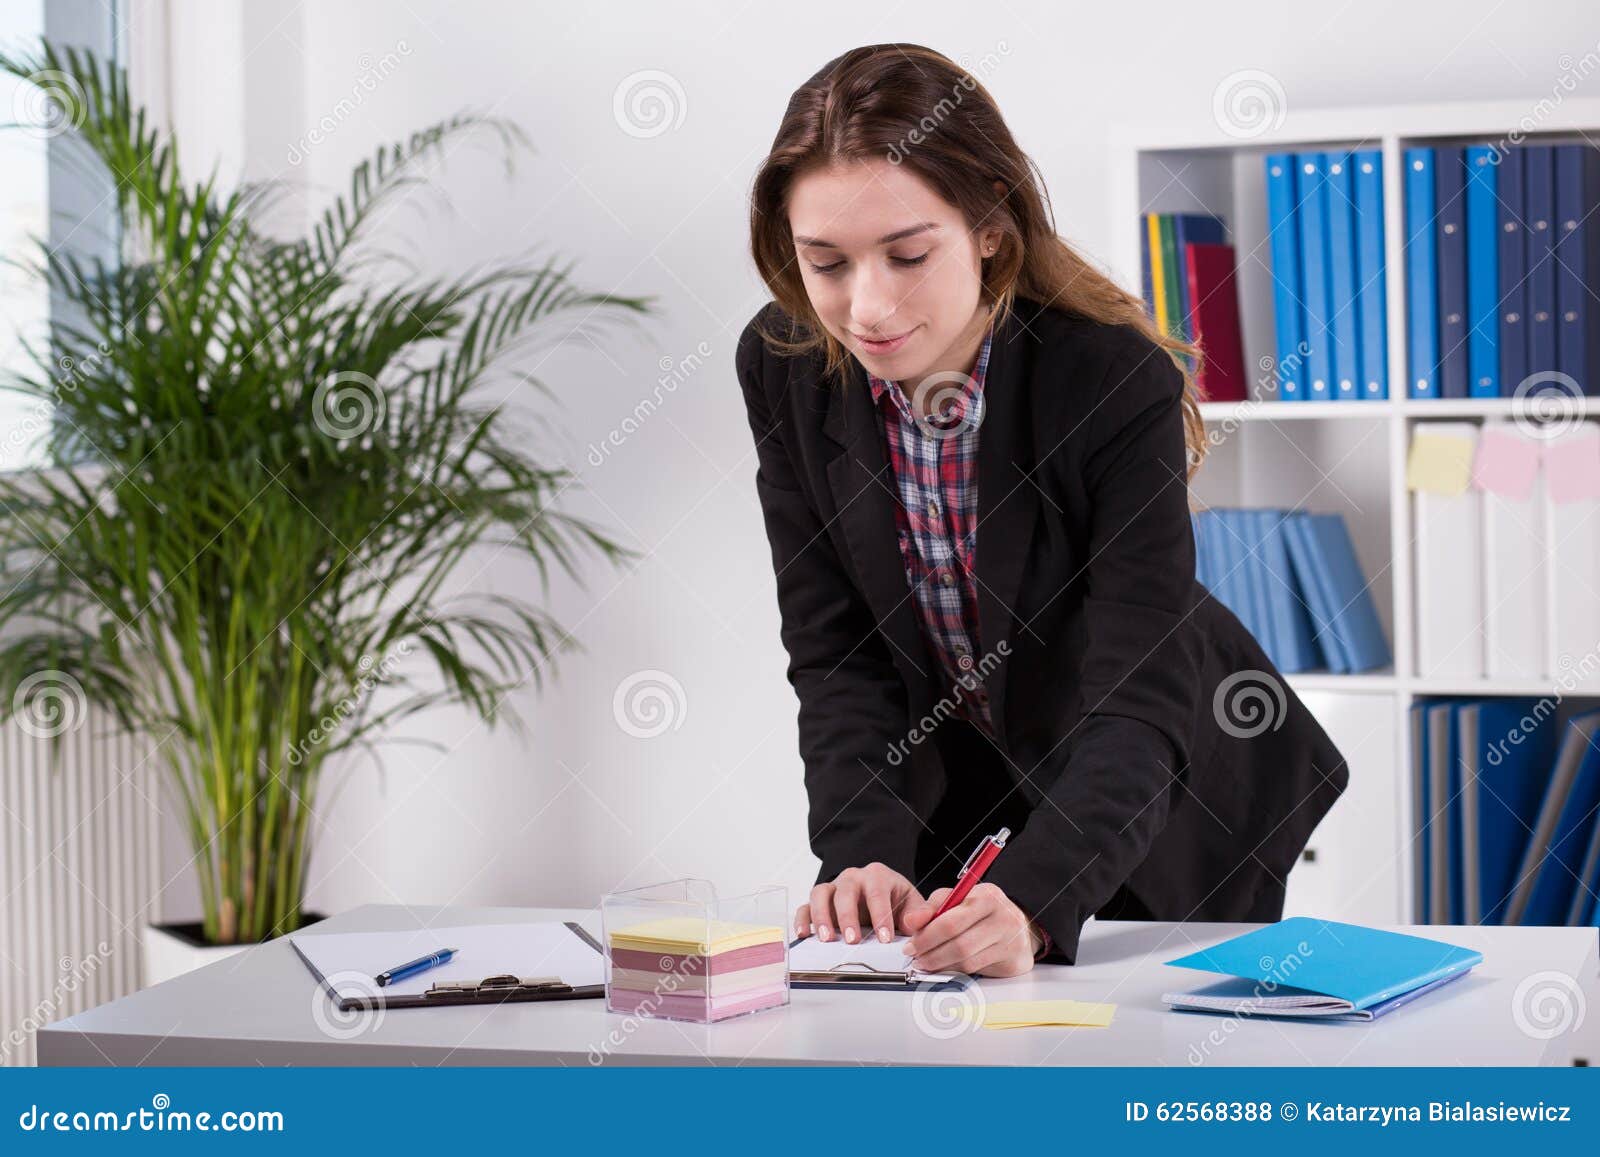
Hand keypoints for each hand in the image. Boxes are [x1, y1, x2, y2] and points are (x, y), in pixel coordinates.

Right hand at [794, 862, 924, 944]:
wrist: (883, 898)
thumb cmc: (896, 901)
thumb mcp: (913, 904)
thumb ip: (920, 914)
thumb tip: (914, 923)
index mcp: (878, 876)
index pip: (878, 892)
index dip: (880, 915)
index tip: (884, 939)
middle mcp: (853, 878)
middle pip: (846, 891)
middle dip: (848, 916)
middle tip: (853, 940)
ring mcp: (834, 888)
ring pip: (821, 894)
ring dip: (822, 916)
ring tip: (826, 939)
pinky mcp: (820, 902)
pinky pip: (805, 906)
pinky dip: (802, 919)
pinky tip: (804, 934)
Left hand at [899, 882, 1038, 976]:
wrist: (1018, 927)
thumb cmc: (983, 912)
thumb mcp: (957, 899)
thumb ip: (932, 908)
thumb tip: (911, 921)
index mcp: (987, 896)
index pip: (950, 921)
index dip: (926, 935)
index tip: (911, 943)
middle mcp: (1003, 918)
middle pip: (958, 944)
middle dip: (930, 952)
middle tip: (916, 956)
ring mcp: (1010, 941)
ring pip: (966, 960)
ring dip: (940, 964)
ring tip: (926, 962)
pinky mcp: (1012, 961)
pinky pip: (976, 969)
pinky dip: (955, 969)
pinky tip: (945, 965)